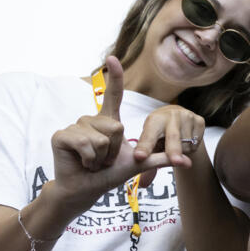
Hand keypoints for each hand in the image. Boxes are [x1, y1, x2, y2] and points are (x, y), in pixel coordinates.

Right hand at [49, 56, 171, 215]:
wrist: (85, 191)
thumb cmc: (108, 176)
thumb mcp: (138, 164)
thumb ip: (161, 159)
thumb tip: (188, 161)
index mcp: (108, 121)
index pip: (113, 95)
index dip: (115, 77)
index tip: (113, 58)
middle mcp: (91, 119)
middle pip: (116, 127)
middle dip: (114, 151)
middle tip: (103, 161)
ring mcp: (75, 125)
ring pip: (101, 138)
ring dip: (101, 157)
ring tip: (93, 163)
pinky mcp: (61, 135)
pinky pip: (85, 143)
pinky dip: (89, 160)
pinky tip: (83, 164)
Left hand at [132, 105, 204, 168]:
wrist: (176, 116)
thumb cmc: (160, 133)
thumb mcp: (151, 144)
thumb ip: (148, 163)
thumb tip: (142, 185)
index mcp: (154, 120)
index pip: (148, 136)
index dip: (144, 147)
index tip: (140, 157)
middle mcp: (171, 116)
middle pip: (172, 137)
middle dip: (173, 150)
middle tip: (175, 162)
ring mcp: (187, 117)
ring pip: (186, 144)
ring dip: (182, 153)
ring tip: (176, 148)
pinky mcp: (200, 120)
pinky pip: (196, 143)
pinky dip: (191, 147)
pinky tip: (186, 142)